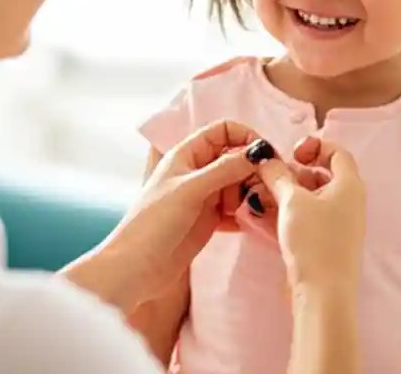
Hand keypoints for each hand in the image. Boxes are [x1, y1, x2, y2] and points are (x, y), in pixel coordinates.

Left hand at [63, 121, 267, 312]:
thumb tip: (259, 152)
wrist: (136, 270)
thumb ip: (226, 169)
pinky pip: (236, 208)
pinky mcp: (210, 220)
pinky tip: (251, 222)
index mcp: (187, 154)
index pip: (223, 131)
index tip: (264, 155)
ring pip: (238, 184)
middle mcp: (197, 172)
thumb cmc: (154, 223)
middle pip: (236, 157)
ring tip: (256, 207)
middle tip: (265, 187)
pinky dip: (246, 212)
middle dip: (253, 169)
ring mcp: (204, 197)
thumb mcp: (191, 190)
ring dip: (251, 192)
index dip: (245, 137)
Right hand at [257, 137, 365, 292]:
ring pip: (312, 198)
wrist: (323, 293)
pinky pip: (308, 217)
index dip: (314, 146)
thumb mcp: (292, 201)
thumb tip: (265, 158)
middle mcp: (349, 201)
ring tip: (262, 196)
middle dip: (294, 172)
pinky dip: (290, 212)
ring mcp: (339, 223)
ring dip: (288, 193)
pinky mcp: (327, 242)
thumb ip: (277, 175)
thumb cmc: (314, 240)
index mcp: (350, 184)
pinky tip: (266, 216)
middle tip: (272, 177)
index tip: (292, 154)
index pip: (337, 152)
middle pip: (322, 174)